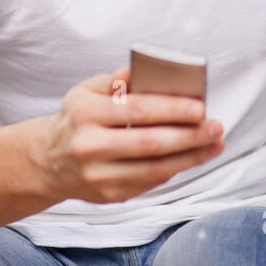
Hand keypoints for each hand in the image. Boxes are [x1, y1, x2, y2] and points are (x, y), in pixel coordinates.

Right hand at [31, 65, 224, 204]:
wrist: (48, 161)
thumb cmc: (78, 118)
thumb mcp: (86, 91)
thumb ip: (115, 80)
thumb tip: (144, 70)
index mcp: (86, 114)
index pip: (136, 110)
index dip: (171, 109)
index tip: (201, 106)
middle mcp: (90, 147)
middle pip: (149, 143)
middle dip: (189, 135)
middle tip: (216, 126)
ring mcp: (99, 175)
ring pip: (154, 168)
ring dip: (191, 157)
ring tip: (215, 144)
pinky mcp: (110, 195)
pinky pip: (150, 182)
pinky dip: (176, 168)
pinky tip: (194, 157)